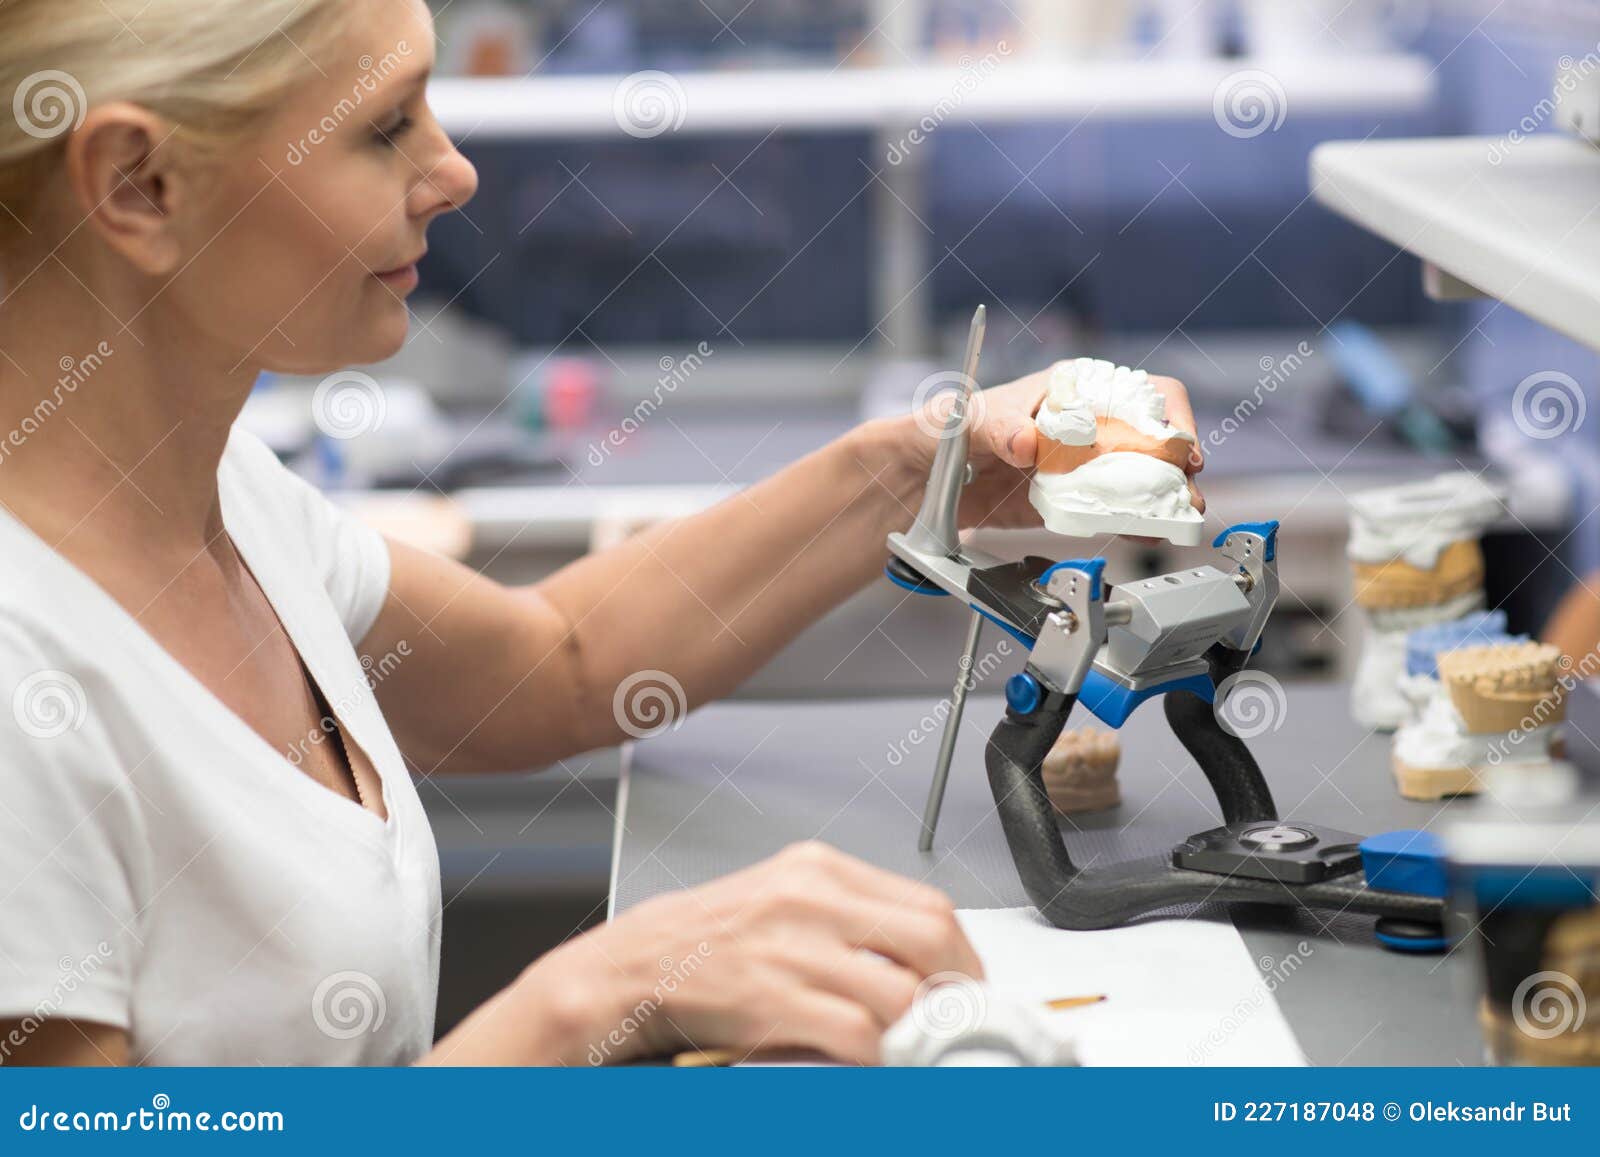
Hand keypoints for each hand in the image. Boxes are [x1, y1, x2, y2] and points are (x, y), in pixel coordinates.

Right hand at [520, 841, 981, 1065]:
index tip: (968, 988)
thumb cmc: (703, 943)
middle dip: (957, 990)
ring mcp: (789, 947)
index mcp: (816, 868)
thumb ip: (846, 922)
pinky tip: (876, 1065)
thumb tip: (916, 960)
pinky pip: (856, 1035)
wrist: (626, 971)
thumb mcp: (781, 905)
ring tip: (918, 1050)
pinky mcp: (770, 998)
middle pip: (930, 938)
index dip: (962, 956)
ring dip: (919, 1033)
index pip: (927, 905)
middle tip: (957, 1024)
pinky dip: (879, 1057)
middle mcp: (808, 897)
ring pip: (901, 993)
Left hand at [899, 367, 1205, 530]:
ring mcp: (1081, 467)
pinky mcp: (1068, 504)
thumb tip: (1027, 443)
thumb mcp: (970, 419)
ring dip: (1163, 498)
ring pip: (1139, 480)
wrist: (919, 477)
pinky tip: (1148, 532)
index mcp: (1073, 390)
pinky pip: (1110, 513)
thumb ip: (999, 428)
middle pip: (1152, 440)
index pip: (1143, 392)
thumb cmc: (945, 428)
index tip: (1178, 446)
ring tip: (1176, 518)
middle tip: (1184, 491)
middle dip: (1176, 465)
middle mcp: (1087, 426)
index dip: (1171, 416)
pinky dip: (1132, 523)